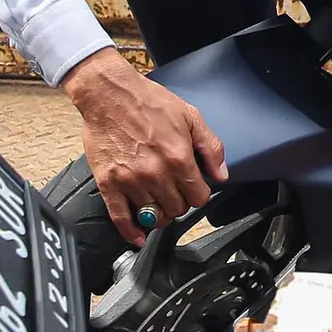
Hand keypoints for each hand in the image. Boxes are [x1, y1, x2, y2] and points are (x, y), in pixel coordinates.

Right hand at [61, 47, 226, 244]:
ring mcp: (131, 181)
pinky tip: (137, 237)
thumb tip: (221, 174)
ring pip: (153, 217)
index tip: (193, 188)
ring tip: (159, 203)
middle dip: (180, 203)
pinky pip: (121, 219)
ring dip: (159, 214)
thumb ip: (211, 147)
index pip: (198, 197)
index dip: (199, 194)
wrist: (110, 94)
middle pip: (177, 209)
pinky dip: (130, 232)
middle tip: (175, 191)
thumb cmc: (148, 102)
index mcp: (178, 158)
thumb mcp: (191, 116)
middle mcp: (156, 174)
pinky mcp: (109, 184)